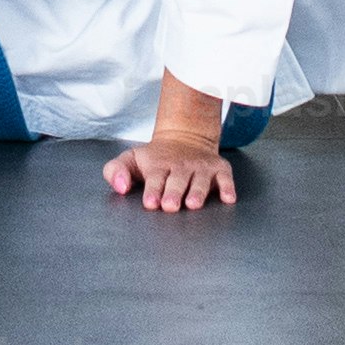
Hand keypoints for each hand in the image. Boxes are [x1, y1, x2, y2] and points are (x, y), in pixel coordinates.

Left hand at [105, 128, 237, 214]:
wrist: (185, 137)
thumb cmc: (155, 158)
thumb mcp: (131, 159)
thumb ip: (116, 171)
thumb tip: (120, 187)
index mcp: (158, 166)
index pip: (155, 178)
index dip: (152, 190)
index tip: (150, 202)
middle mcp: (180, 167)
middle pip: (177, 181)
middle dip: (173, 193)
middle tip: (170, 206)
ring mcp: (200, 168)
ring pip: (200, 180)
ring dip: (197, 192)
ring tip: (193, 204)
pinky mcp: (219, 169)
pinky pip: (225, 178)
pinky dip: (228, 187)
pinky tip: (228, 198)